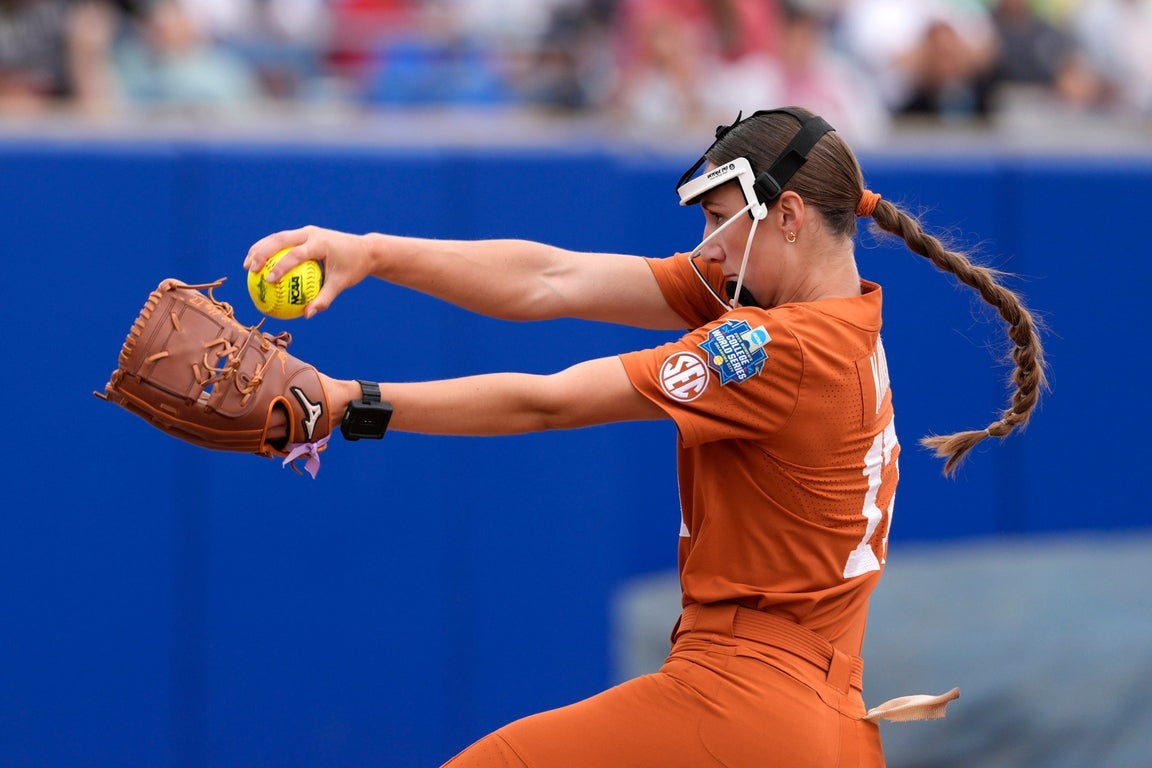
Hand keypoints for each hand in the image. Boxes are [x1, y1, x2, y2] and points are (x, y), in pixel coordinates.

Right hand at [244, 225, 375, 317]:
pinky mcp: (304, 234)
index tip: (268, 281)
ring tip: (247, 266)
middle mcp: (311, 233)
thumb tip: (307, 315)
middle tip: (250, 270)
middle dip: (262, 253)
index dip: (280, 266)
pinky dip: (269, 251)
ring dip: (260, 249)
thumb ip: (324, 299)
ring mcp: (306, 232)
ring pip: (277, 237)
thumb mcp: (341, 284)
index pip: (296, 254)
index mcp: (320, 243)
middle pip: (280, 239)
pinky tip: (259, 266)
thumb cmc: (353, 268)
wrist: (365, 250)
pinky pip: (282, 241)